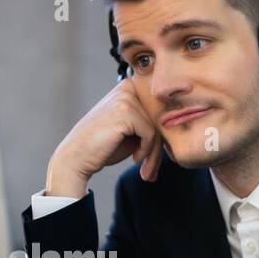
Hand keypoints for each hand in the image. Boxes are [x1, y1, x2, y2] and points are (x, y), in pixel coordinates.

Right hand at [45, 79, 163, 197]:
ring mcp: (125, 98)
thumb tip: (181, 122)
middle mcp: (128, 87)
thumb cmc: (104, 147)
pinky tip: (134, 158)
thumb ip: (151, 123)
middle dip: (159, 147)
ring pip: (157, 127)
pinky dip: (146, 150)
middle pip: (160, 117)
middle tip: (152, 170)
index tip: (156, 158)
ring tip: (146, 170)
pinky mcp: (125, 112)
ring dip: (154, 153)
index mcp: (129, 87)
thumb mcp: (132, 131)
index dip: (161, 135)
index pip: (158, 109)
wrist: (76, 158)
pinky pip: (151, 134)